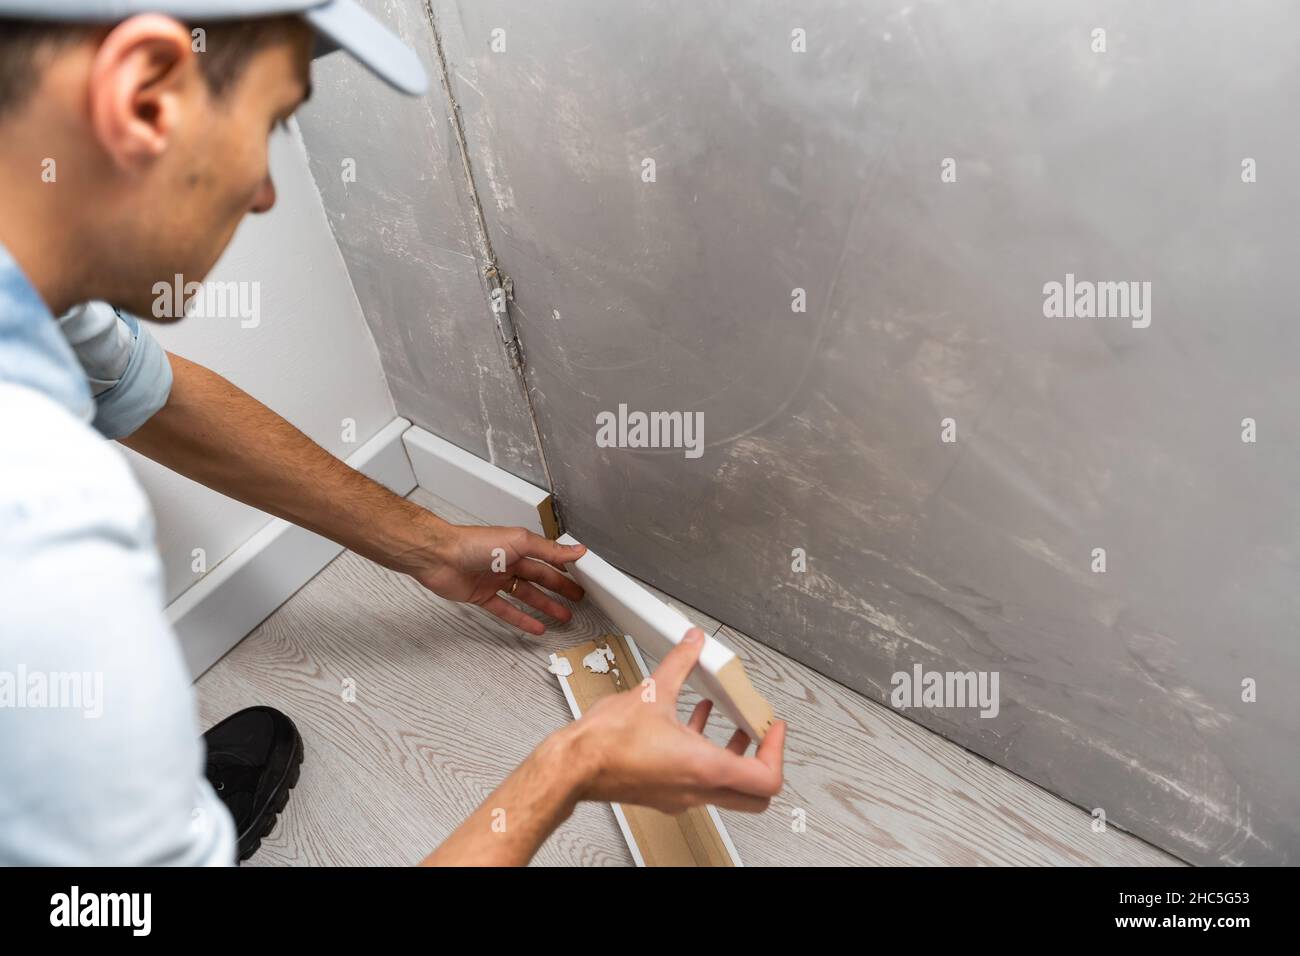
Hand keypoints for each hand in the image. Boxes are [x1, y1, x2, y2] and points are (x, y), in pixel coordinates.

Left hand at [407, 523, 586, 634]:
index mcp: (518, 546)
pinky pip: (506, 610)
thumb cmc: (473, 543)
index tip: (581, 575)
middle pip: (540, 578)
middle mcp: (508, 562)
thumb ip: (548, 549)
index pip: (547, 558)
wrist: (439, 556)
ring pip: (526, 595)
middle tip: (577, 598)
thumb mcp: (518, 542)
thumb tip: (576, 550)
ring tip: (563, 616)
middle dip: (559, 588)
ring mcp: (495, 580)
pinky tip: (536, 627)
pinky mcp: (482, 596)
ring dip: (545, 606)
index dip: (564, 567)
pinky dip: (521, 619)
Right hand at [564, 628, 785, 813]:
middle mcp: (697, 788)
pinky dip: (706, 754)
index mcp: (704, 768)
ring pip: (727, 787)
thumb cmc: (607, 743)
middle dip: (764, 761)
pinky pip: (699, 779)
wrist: (575, 767)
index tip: (773, 729)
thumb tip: (693, 643)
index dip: (778, 751)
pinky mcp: (664, 792)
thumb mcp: (653, 691)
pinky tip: (692, 725)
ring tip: (732, 726)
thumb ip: (680, 663)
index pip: (766, 778)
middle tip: (762, 735)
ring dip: (735, 756)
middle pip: (754, 795)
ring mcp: (681, 795)